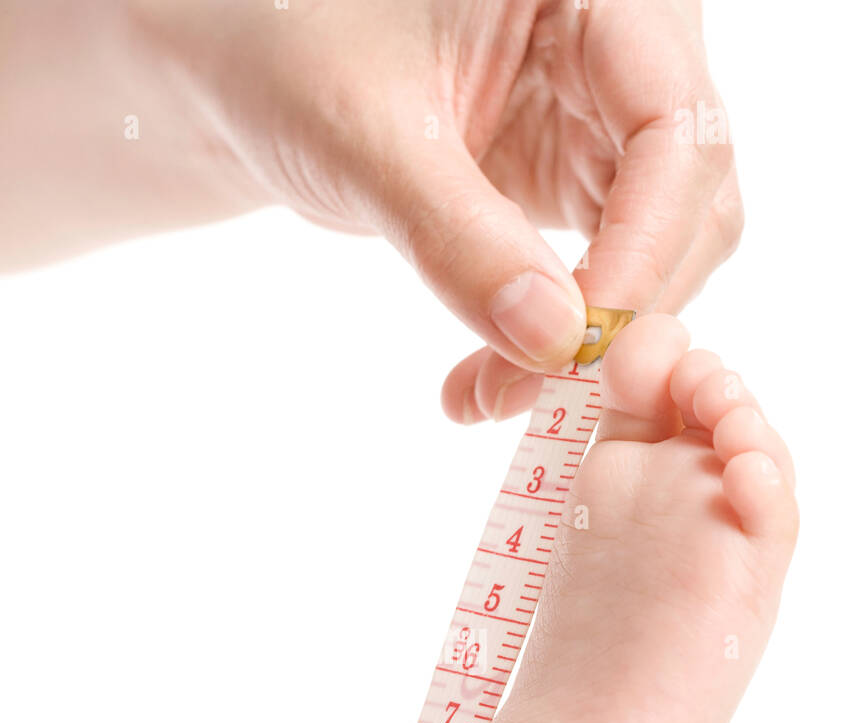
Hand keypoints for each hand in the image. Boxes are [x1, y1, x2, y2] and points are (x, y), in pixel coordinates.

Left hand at [132, 0, 740, 418]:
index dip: (642, 247)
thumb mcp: (363, 136)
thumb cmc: (288, 50)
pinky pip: (606, 270)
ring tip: (484, 395)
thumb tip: (557, 343)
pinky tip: (489, 379)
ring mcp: (606, 111)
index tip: (576, 346)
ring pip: (659, 247)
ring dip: (586, 340)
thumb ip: (458, 236)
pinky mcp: (579, 173)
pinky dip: (556, 335)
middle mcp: (624, 40)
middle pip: (688, 196)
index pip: (673, 126)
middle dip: (613, 311)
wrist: (251, 68)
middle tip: (514, 393)